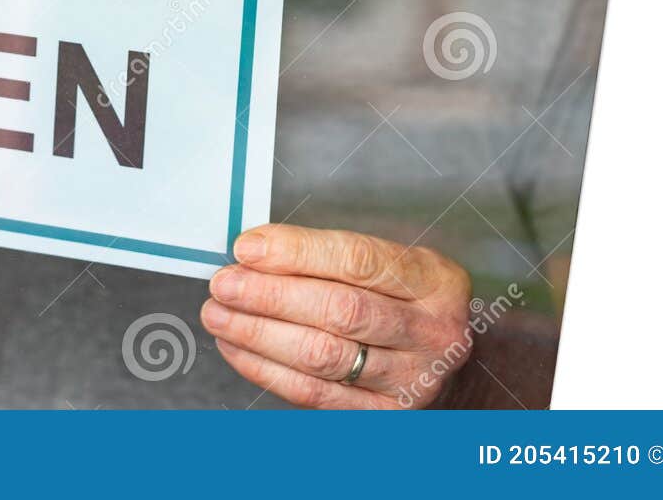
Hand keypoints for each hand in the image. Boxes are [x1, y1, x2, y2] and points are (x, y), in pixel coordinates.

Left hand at [201, 224, 472, 408]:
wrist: (444, 366)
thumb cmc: (403, 303)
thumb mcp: (388, 266)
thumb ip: (329, 257)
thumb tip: (253, 252)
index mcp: (434, 281)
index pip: (358, 259)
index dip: (296, 252)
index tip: (247, 247)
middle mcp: (432, 332)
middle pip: (338, 310)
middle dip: (270, 295)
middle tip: (224, 283)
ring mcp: (412, 380)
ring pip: (322, 355)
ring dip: (259, 333)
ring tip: (218, 314)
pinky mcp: (384, 416)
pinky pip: (314, 394)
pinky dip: (266, 369)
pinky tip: (237, 346)